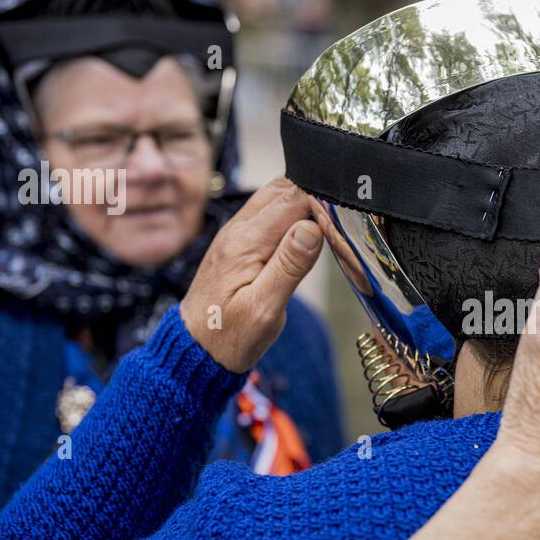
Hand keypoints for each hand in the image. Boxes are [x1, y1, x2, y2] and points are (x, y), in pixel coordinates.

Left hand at [181, 177, 323, 372]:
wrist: (196, 349)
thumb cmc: (229, 336)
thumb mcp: (265, 309)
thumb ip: (289, 267)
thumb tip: (311, 228)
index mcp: (246, 242)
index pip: (292, 200)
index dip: (322, 203)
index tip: (343, 220)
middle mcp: (238, 230)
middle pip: (283, 190)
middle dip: (314, 197)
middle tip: (340, 222)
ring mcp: (236, 234)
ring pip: (276, 198)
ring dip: (303, 205)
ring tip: (327, 228)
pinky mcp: (239, 243)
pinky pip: (268, 215)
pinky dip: (291, 217)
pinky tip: (305, 237)